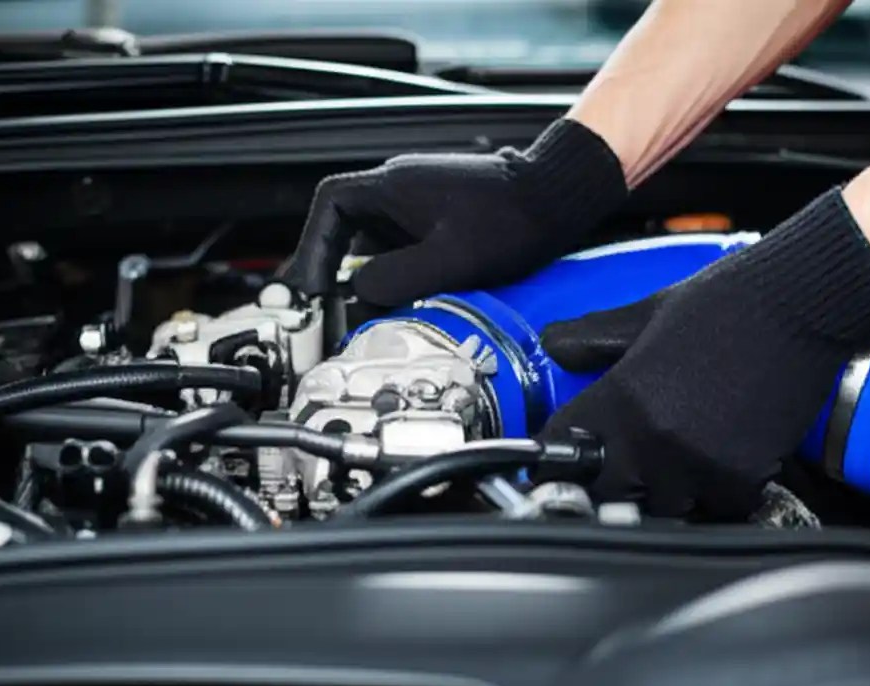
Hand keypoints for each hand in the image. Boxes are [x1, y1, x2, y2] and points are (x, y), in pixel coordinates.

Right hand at [277, 119, 626, 311]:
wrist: (558, 199)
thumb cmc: (516, 219)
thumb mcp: (452, 258)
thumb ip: (398, 278)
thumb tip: (361, 294)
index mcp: (392, 186)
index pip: (330, 205)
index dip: (312, 246)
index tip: (311, 283)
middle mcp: (399, 192)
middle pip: (344, 230)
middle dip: (333, 270)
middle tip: (326, 309)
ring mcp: (418, 208)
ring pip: (373, 246)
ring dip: (365, 279)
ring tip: (363, 315)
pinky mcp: (437, 225)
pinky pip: (400, 253)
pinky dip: (393, 279)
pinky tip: (401, 305)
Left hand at [538, 189, 869, 519]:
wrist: (800, 303)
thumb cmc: (730, 302)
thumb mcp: (648, 314)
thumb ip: (596, 337)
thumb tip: (554, 345)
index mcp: (619, 397)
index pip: (561, 451)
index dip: (563, 456)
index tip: (569, 460)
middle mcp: (651, 437)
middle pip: (611, 493)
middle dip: (619, 481)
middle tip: (633, 463)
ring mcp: (696, 462)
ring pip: (667, 506)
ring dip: (673, 490)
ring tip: (687, 454)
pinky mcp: (740, 476)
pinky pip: (720, 506)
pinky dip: (723, 490)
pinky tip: (729, 455)